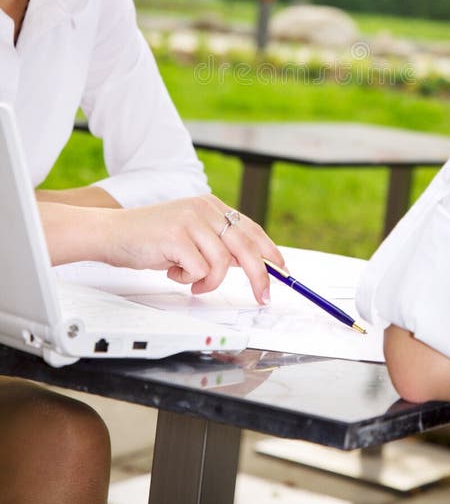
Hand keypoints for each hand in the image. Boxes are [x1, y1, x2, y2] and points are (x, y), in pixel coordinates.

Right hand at [100, 194, 284, 305]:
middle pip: (246, 246)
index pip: (251, 229)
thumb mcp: (190, 235)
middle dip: (259, 276)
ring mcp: (191, 221)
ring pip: (222, 263)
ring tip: (191, 281)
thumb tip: (249, 264)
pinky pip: (200, 270)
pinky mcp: (177, 236)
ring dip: (209, 282)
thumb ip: (217, 244)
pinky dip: (190, 279)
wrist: (112, 233)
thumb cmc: (150, 238)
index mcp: (211, 206)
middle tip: (262, 297)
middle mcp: (205, 209)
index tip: (283, 271)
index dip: (270, 251)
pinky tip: (174, 272)